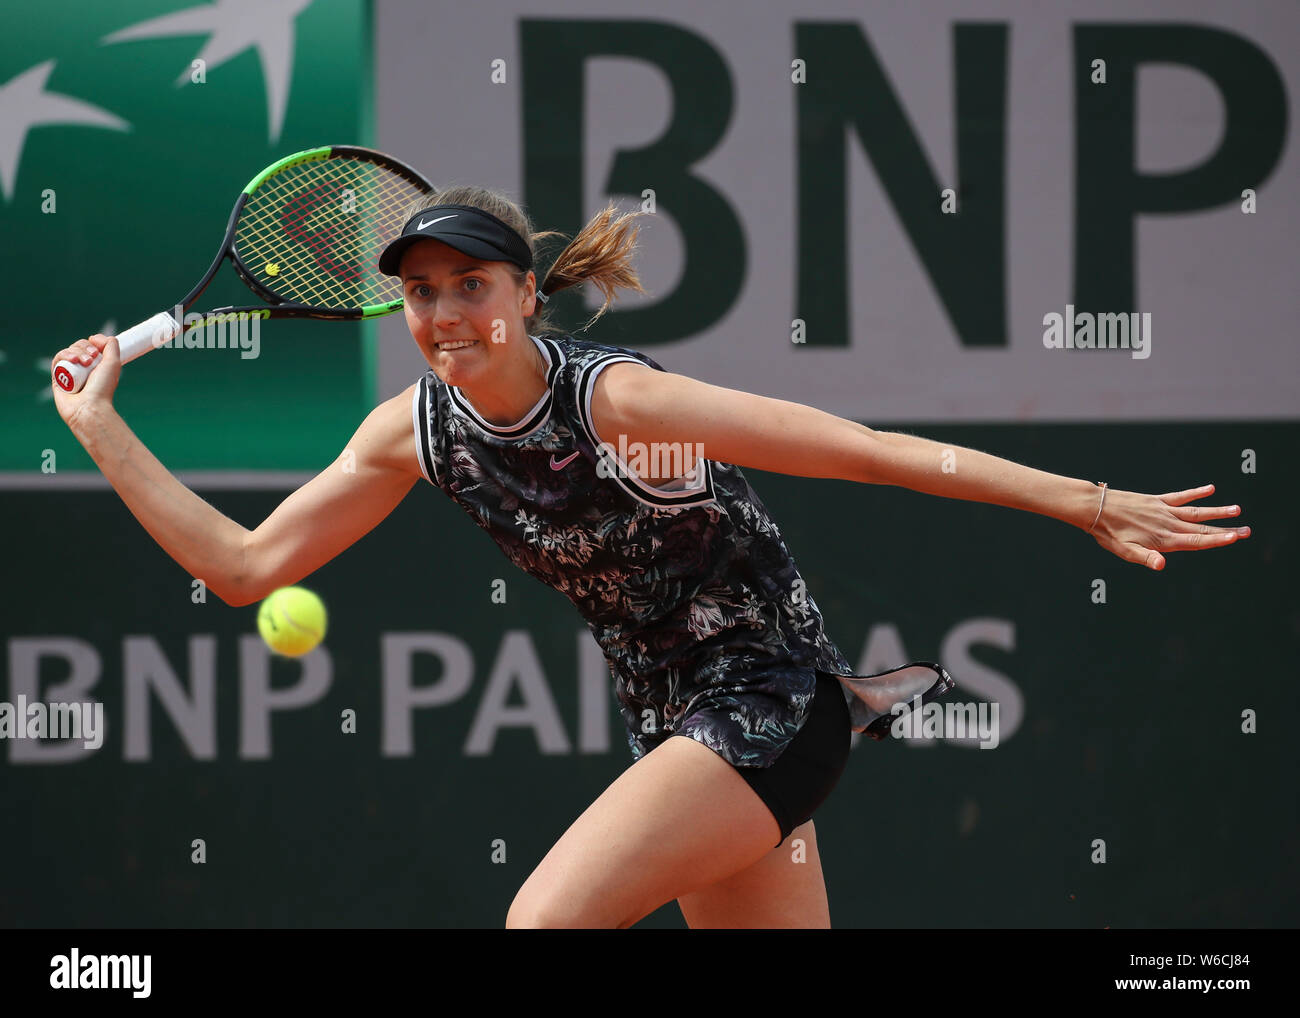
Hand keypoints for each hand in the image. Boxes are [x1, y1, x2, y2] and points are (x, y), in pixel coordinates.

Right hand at [51, 333, 120, 426]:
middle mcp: (83, 369)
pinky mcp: (57, 377)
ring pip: (68, 351)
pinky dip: (64, 355)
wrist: (89, 407)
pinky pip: (57, 360)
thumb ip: (111, 345)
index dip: (93, 343)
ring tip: (85, 362)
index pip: (90, 346)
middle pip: (78, 346)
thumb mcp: (114, 363)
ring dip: (76, 351)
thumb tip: (95, 337)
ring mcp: (69, 373)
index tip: (98, 349)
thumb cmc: (103, 388)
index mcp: (97, 366)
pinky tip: (73, 360)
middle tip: (92, 359)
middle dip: (85, 348)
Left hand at [1088, 483, 1249, 569]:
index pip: (1196, 541)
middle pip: (1202, 528)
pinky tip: (1210, 488)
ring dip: (1217, 511)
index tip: (1235, 538)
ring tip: (1237, 509)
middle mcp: (1167, 524)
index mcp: (1163, 539)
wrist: (1095, 508)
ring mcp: (1163, 510)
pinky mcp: (1156, 500)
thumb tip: (1162, 565)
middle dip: (1225, 530)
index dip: (1217, 540)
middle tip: (1247, 531)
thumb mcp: (1125, 550)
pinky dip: (1196, 493)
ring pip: (1196, 511)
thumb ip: (1145, 558)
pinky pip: (1180, 497)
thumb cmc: (1109, 533)